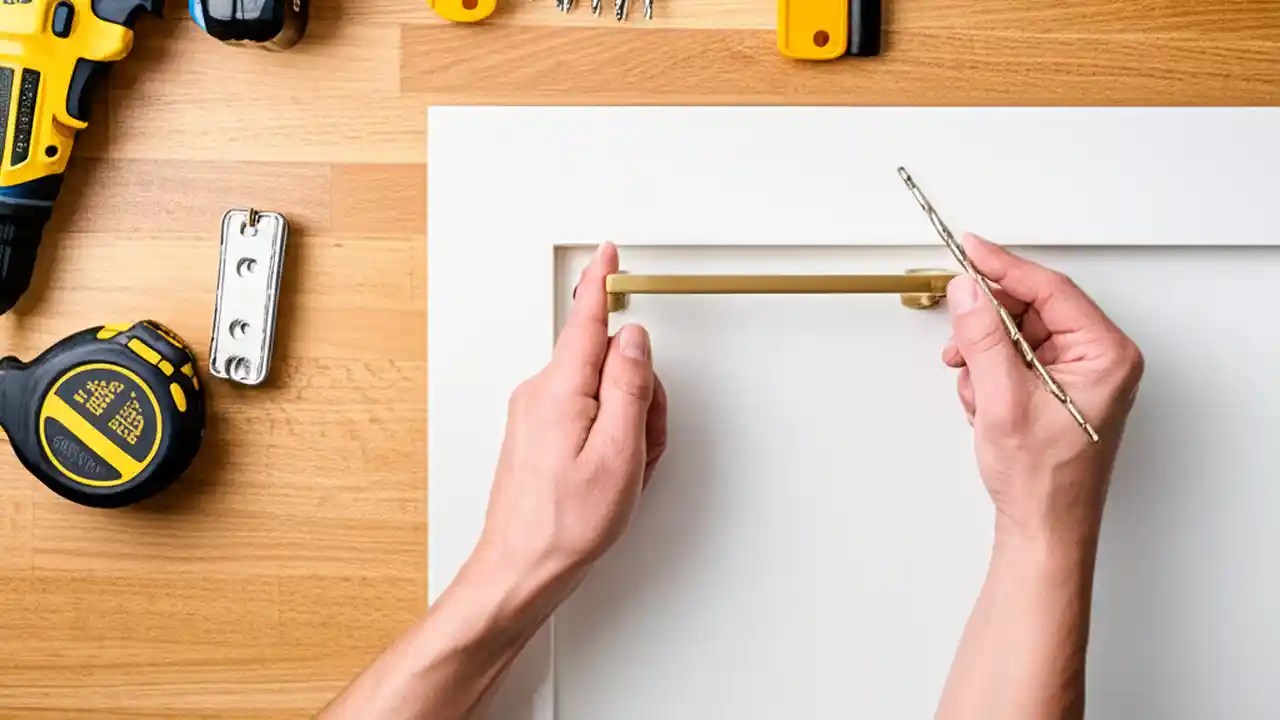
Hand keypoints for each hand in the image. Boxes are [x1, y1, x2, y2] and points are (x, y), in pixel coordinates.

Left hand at [469, 242, 667, 608]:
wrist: (520, 570)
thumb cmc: (564, 524)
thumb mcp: (618, 453)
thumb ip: (629, 387)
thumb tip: (633, 340)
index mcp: (560, 390)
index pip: (586, 319)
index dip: (601, 282)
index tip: (608, 253)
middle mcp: (540, 393)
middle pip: (606, 362)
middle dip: (639, 396)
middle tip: (642, 443)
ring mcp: (535, 415)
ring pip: (600, 392)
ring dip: (627, 424)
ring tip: (625, 469)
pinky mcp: (537, 434)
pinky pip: (586, 415)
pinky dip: (609, 438)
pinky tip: (610, 472)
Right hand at [942, 235, 1143, 545]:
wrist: (1043, 528)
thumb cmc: (1044, 480)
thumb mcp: (1003, 399)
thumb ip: (984, 337)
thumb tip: (968, 291)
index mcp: (1106, 355)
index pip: (1051, 289)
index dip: (1004, 267)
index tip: (970, 249)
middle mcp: (1100, 359)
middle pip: (1033, 309)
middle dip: (988, 326)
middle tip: (960, 336)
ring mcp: (1080, 375)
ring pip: (1018, 334)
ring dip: (985, 356)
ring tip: (976, 390)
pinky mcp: (1058, 389)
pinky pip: (1016, 359)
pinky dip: (990, 375)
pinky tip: (984, 402)